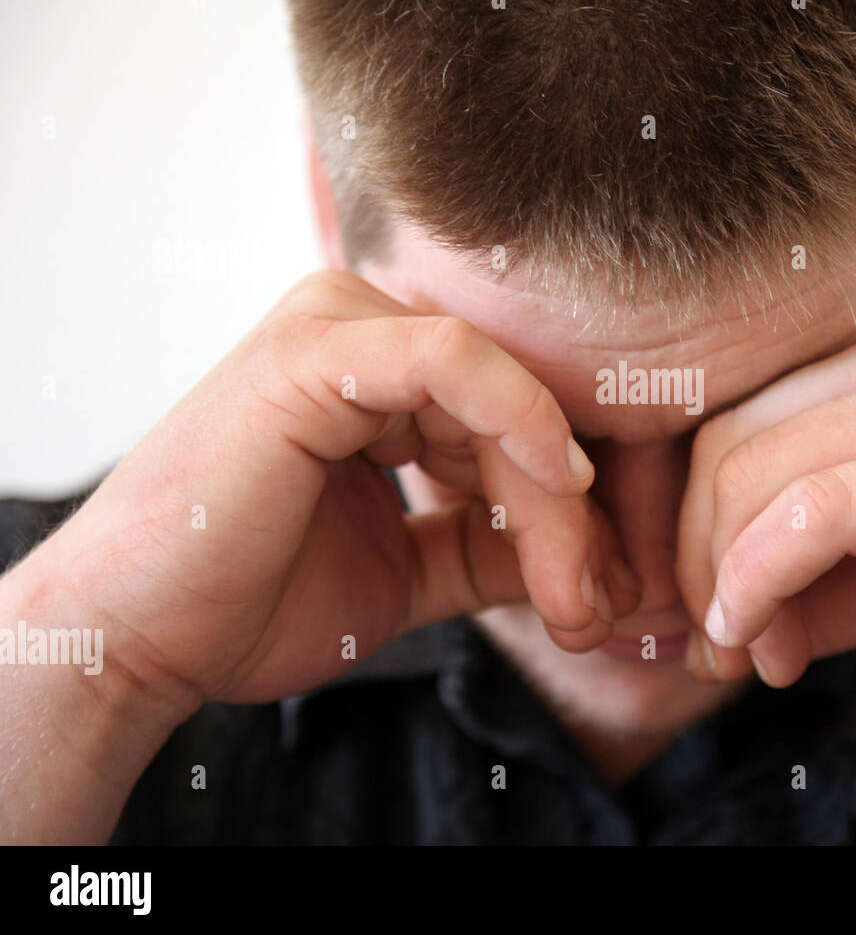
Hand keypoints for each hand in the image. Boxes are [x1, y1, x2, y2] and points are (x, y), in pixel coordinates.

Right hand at [18, 270, 636, 709]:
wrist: (140, 638)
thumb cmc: (256, 599)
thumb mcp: (412, 570)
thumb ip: (495, 547)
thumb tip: (596, 565)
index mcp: (381, 377)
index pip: (514, 422)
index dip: (572, 507)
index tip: (604, 592)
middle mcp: (362, 334)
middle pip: (517, 410)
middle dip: (571, 517)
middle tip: (596, 608)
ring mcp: (335, 328)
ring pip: (500, 396)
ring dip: (550, 501)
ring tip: (570, 593)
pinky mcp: (315, 349)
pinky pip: (453, 359)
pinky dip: (518, 416)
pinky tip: (558, 481)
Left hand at [678, 315, 855, 724]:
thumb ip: (820, 576)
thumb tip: (729, 622)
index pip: (731, 418)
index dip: (688, 518)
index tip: (699, 602)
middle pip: (723, 441)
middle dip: (693, 555)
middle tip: (715, 641)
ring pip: (751, 473)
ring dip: (721, 582)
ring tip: (748, 652)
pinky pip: (811, 514)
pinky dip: (759, 583)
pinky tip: (767, 639)